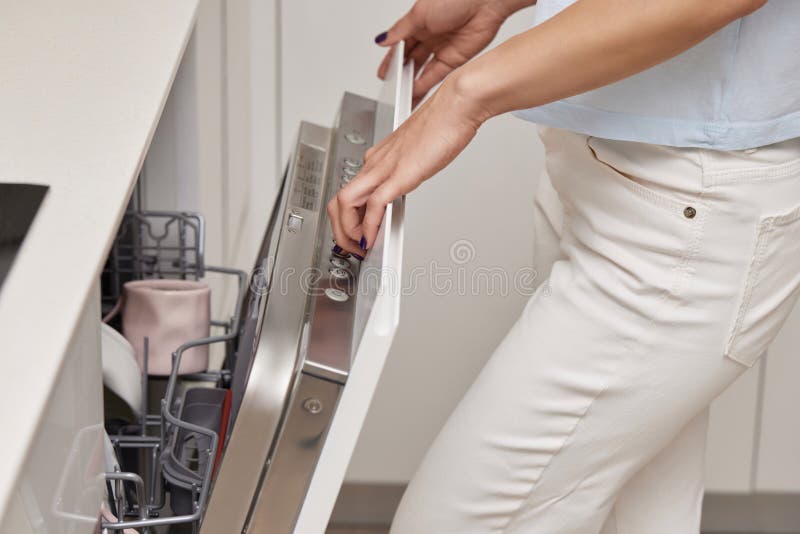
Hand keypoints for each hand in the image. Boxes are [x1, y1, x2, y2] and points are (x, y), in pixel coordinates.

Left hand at [327, 77, 489, 253]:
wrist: (455, 106)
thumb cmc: (443, 124)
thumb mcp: (418, 154)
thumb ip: (408, 170)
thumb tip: (409, 183)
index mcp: (378, 158)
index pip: (351, 192)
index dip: (349, 218)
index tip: (358, 235)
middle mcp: (375, 163)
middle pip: (339, 201)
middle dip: (341, 230)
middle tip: (353, 247)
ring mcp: (384, 168)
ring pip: (345, 203)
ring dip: (348, 232)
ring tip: (360, 248)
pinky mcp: (400, 175)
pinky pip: (375, 205)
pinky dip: (370, 226)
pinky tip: (375, 238)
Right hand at [376, 0, 523, 105]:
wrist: (484, 1)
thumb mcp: (419, 14)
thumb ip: (401, 31)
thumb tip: (383, 40)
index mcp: (418, 23)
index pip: (400, 47)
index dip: (391, 61)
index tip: (383, 75)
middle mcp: (430, 37)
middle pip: (412, 61)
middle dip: (401, 75)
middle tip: (391, 89)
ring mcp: (443, 49)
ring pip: (423, 71)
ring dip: (412, 83)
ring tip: (401, 96)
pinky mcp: (455, 59)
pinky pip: (436, 75)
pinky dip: (425, 84)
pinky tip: (415, 92)